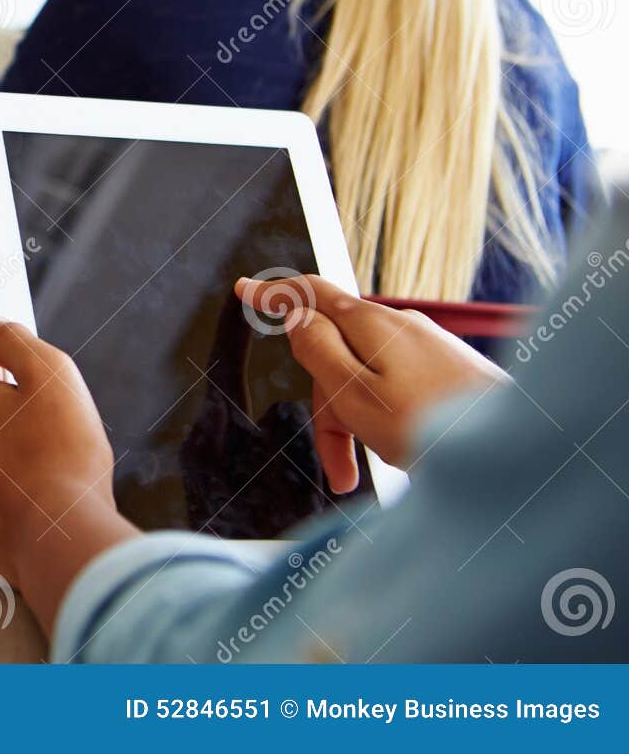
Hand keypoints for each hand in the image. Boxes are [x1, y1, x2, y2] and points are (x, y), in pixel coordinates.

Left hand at [0, 317, 135, 596]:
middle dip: (21, 411)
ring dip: (20, 449)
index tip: (40, 373)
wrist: (59, 536)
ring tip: (55, 462)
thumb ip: (17, 341)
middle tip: (57, 424)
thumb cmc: (59, 459)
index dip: (20, 367)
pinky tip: (45, 489)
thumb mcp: (52, 373)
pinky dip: (19, 485)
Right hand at [235, 275, 509, 490]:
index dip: (273, 294)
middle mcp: (399, 326)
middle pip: (336, 352)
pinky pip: (396, 387)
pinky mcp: (447, 370)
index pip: (309, 294)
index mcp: (370, 324)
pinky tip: (402, 453)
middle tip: (337, 466)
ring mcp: (426, 347)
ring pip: (365, 377)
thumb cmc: (433, 427)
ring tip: (366, 474)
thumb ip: (316, 350)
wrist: (519, 452)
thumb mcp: (353, 393)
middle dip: (327, 406)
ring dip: (355, 423)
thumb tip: (295, 317)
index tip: (245, 289)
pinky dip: (384, 419)